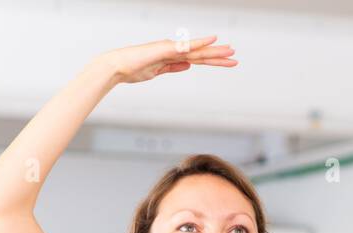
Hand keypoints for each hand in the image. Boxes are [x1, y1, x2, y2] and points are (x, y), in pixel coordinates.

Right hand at [98, 36, 236, 85]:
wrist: (117, 67)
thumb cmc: (132, 69)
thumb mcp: (157, 72)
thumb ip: (173, 68)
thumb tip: (188, 66)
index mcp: (172, 57)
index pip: (197, 59)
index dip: (213, 61)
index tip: (227, 62)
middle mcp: (173, 51)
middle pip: (201, 54)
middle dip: (219, 56)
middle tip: (235, 56)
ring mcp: (170, 49)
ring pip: (197, 50)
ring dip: (215, 51)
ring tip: (231, 51)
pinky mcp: (166, 49)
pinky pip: (186, 46)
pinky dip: (200, 42)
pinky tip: (212, 40)